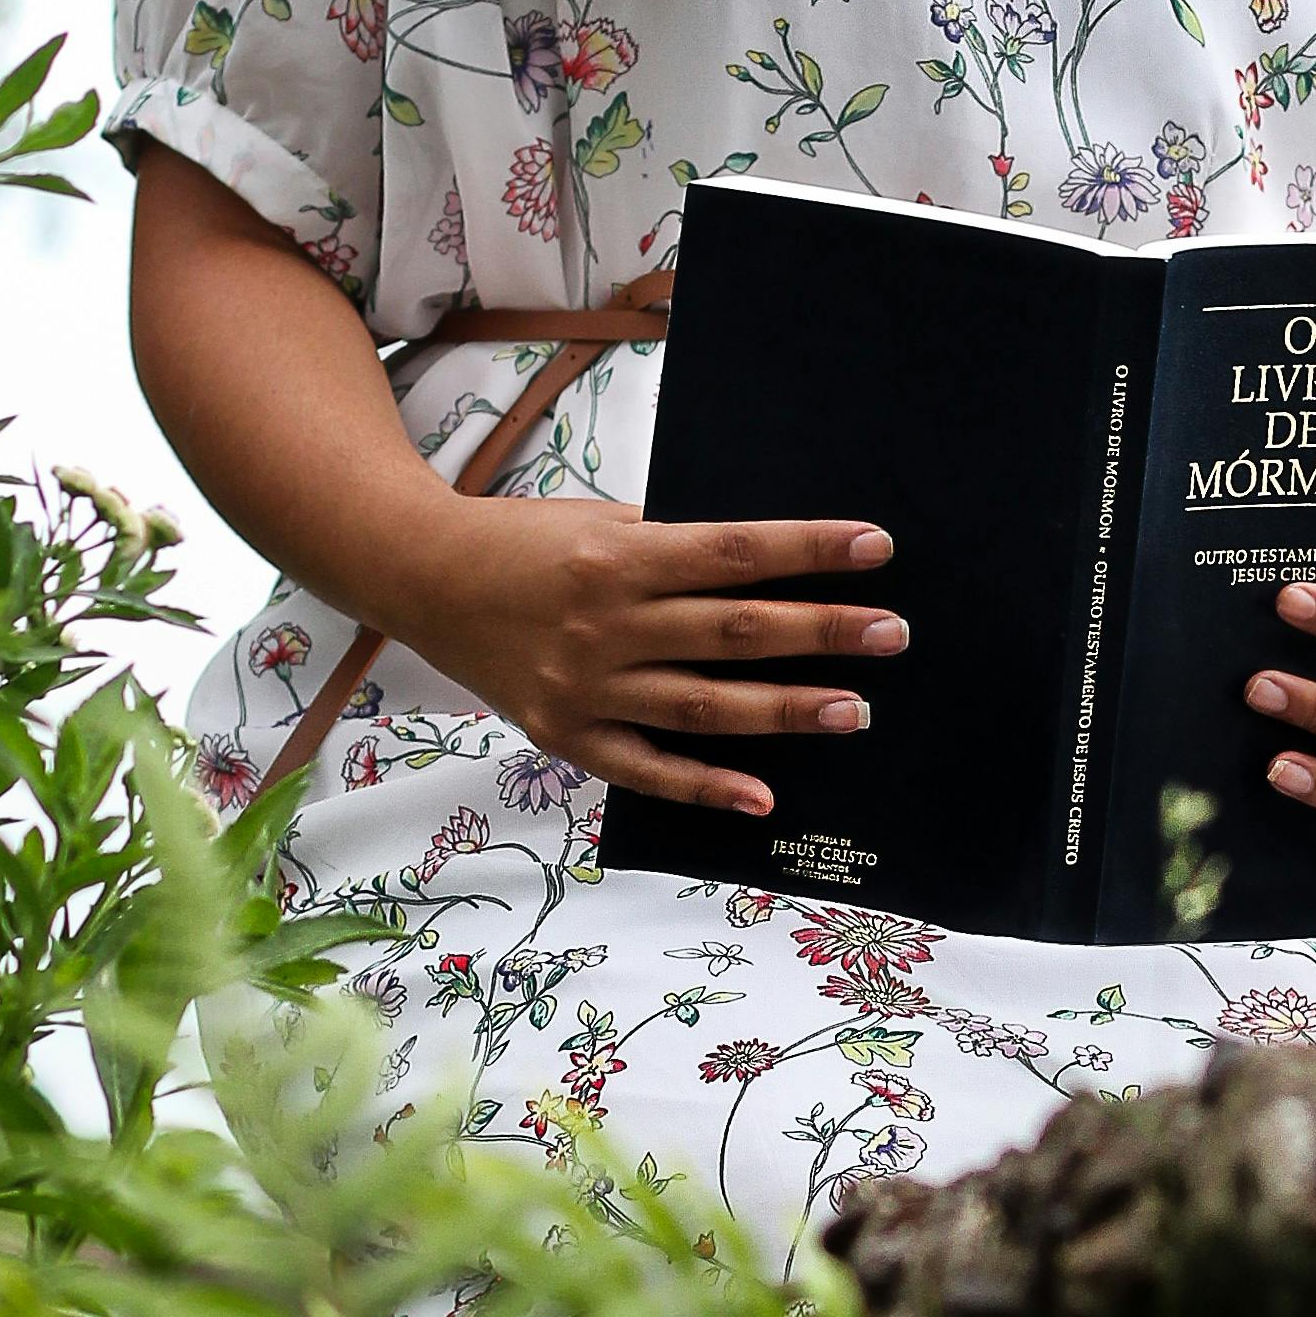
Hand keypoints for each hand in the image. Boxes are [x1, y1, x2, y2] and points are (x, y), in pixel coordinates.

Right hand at [396, 497, 907, 816]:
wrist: (424, 578)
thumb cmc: (526, 540)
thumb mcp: (602, 520)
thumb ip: (674, 546)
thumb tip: (770, 565)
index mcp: (620, 556)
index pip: (733, 552)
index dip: (807, 550)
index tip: (875, 548)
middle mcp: (605, 625)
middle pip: (733, 632)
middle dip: (821, 633)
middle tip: (891, 634)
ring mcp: (586, 688)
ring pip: (703, 706)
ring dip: (785, 710)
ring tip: (855, 710)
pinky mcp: (566, 735)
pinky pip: (646, 768)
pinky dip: (705, 786)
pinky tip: (764, 797)